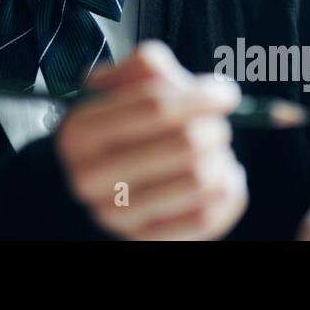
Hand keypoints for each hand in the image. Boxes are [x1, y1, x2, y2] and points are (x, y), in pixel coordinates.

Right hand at [52, 39, 247, 239]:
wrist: (89, 182)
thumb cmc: (113, 128)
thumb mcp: (115, 89)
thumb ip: (148, 68)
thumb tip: (211, 90)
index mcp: (81, 132)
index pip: (155, 106)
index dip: (200, 96)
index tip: (225, 94)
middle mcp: (92, 177)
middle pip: (184, 144)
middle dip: (216, 128)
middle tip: (219, 125)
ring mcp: (117, 216)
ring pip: (200, 180)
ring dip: (222, 159)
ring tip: (217, 151)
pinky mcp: (144, 240)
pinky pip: (207, 217)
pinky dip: (228, 191)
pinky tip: (223, 177)